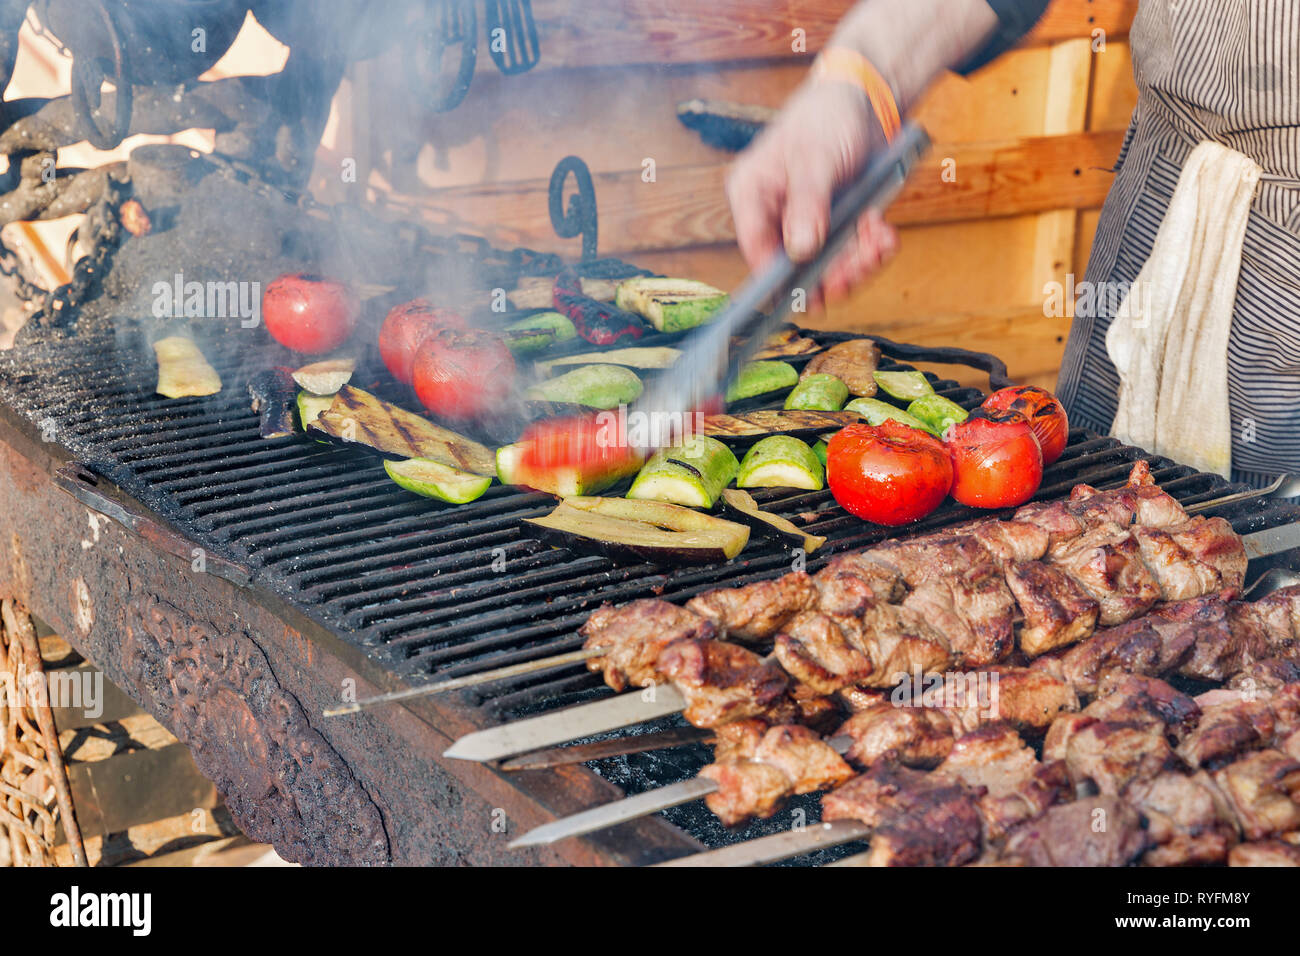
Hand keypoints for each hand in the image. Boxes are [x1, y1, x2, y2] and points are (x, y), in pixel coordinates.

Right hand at [726, 79, 899, 303]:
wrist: (868, 100)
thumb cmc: (829, 116)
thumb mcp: (816, 157)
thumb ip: (807, 204)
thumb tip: (800, 251)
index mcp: (753, 194)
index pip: (756, 246)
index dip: (777, 277)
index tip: (805, 296)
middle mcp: (776, 215)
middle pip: (794, 267)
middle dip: (829, 274)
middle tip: (857, 270)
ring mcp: (808, 223)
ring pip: (827, 268)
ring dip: (857, 264)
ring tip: (879, 244)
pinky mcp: (838, 225)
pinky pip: (852, 254)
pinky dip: (872, 250)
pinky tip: (884, 233)